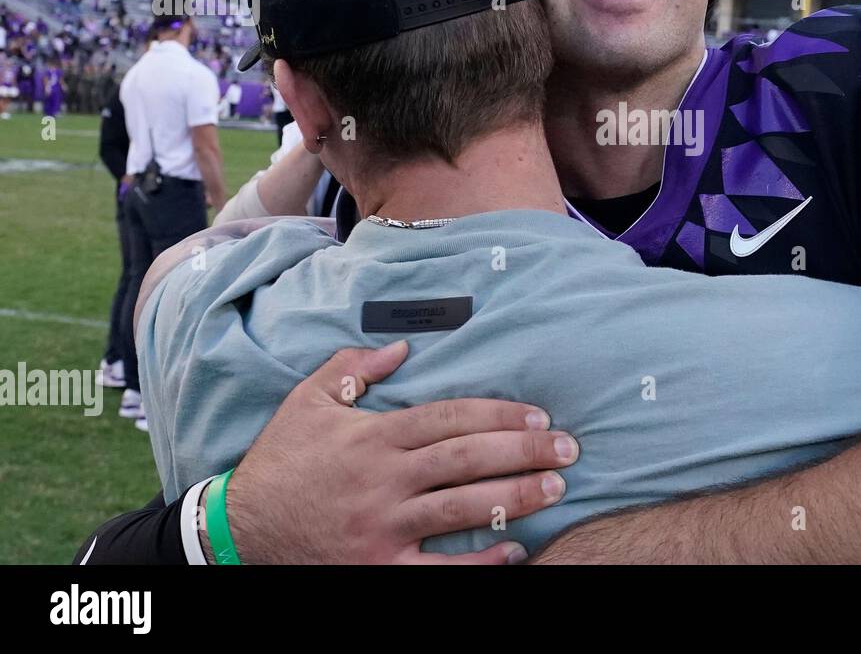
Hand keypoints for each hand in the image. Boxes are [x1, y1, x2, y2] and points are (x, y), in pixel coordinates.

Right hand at [214, 341, 577, 563]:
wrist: (237, 533)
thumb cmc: (279, 463)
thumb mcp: (307, 402)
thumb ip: (353, 366)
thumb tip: (402, 345)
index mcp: (373, 437)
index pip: (449, 418)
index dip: (499, 414)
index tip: (538, 414)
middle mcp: (383, 480)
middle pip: (466, 459)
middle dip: (523, 451)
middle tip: (568, 448)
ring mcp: (382, 528)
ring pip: (461, 509)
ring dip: (515, 498)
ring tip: (556, 488)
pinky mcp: (378, 568)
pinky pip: (439, 570)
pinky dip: (480, 563)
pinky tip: (516, 551)